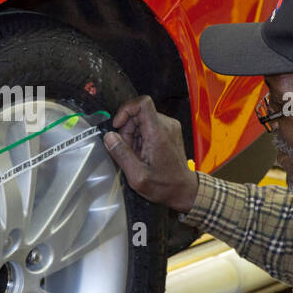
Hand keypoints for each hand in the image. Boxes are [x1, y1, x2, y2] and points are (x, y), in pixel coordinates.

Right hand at [103, 95, 199, 212]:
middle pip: (138, 113)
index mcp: (158, 133)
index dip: (126, 110)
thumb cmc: (163, 185)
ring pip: (142, 119)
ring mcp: (169, 126)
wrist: (183, 189)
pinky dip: (141, 137)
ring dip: (133, 135)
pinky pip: (148, 125)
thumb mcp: (137, 176)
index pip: (142, 103)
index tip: (118, 126)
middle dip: (127, 130)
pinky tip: (143, 153)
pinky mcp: (169, 130)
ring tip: (137, 155)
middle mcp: (166, 125)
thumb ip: (122, 155)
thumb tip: (109, 136)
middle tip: (128, 151)